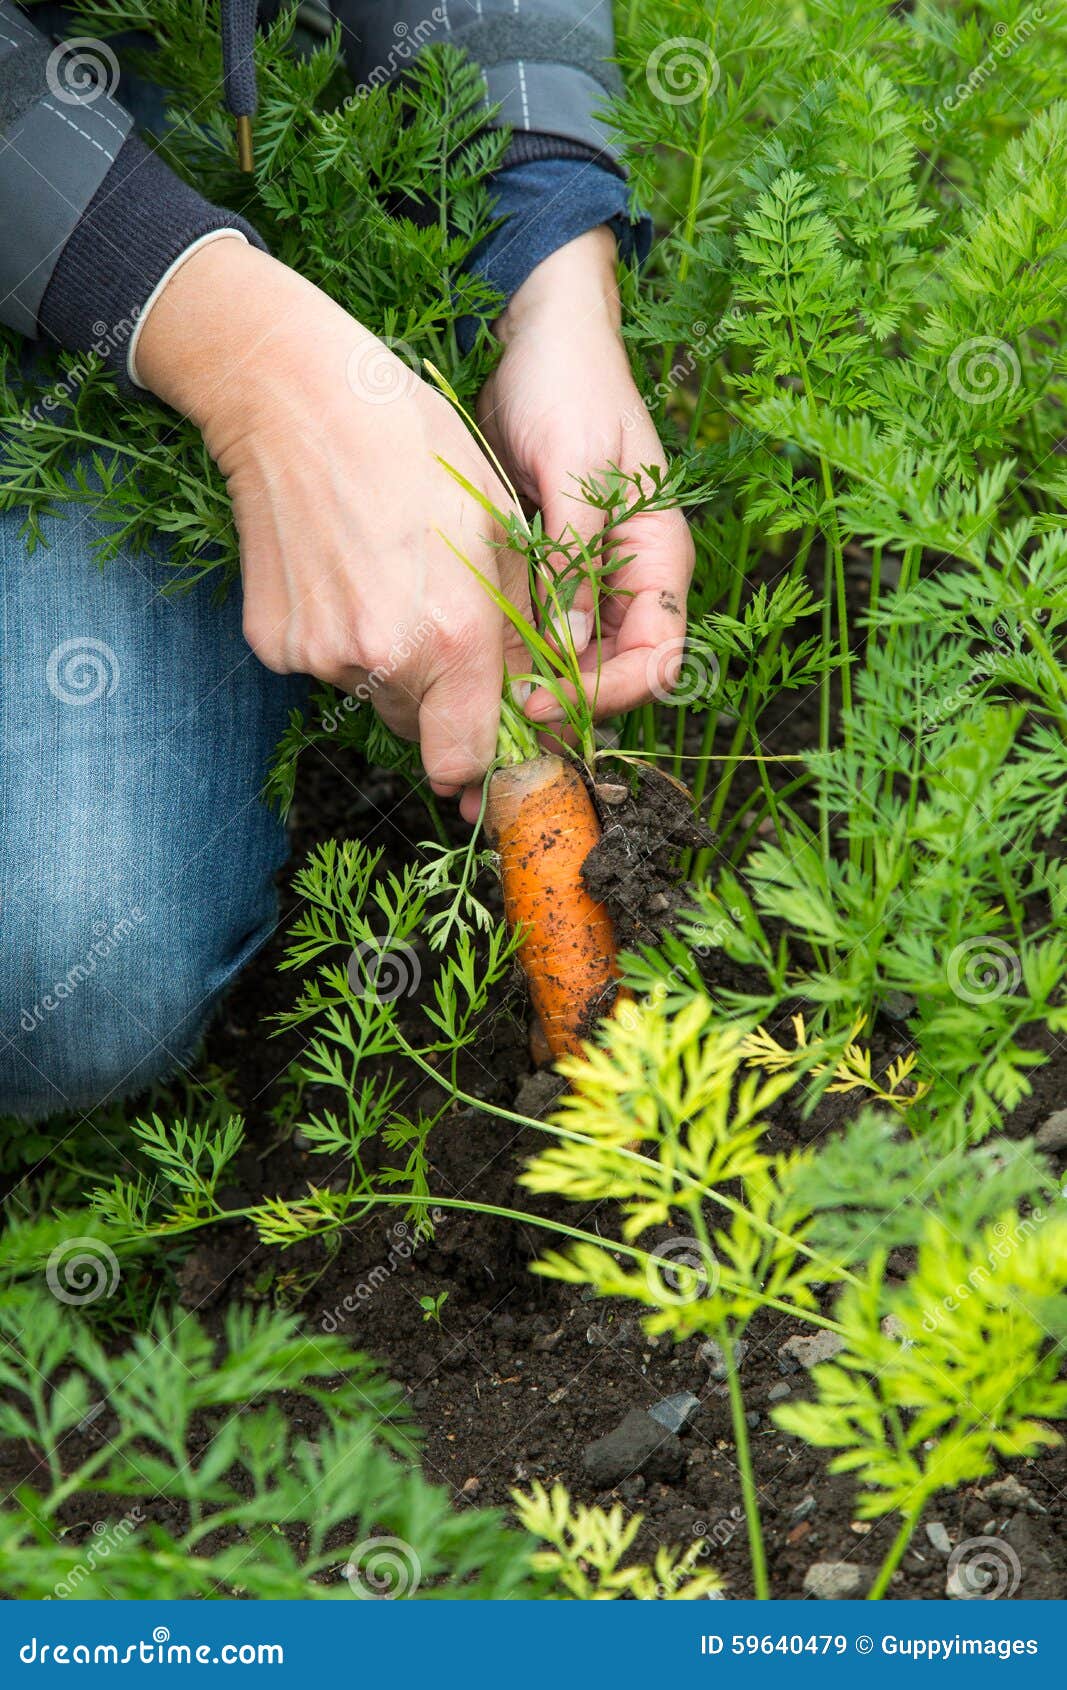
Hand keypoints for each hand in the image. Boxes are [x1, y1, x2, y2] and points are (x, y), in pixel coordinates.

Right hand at [136, 239, 528, 796]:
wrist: (294, 398)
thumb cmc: (414, 445)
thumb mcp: (501, 529)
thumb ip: (522, 630)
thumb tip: (534, 694)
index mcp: (454, 636)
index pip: (467, 760)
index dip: (483, 757)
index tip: (491, 735)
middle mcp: (383, 660)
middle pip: (422, 729)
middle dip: (443, 700)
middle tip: (442, 629)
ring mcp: (320, 655)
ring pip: (374, 696)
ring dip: (394, 666)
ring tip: (391, 582)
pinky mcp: (273, 642)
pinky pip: (326, 667)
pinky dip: (342, 640)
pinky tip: (344, 574)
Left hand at [476, 226, 693, 725]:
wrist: (538, 334)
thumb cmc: (571, 385)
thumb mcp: (577, 469)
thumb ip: (577, 559)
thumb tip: (571, 647)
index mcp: (659, 560)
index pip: (656, 660)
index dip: (605, 692)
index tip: (541, 696)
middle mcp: (629, 581)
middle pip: (610, 676)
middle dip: (561, 709)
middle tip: (496, 729)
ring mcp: (587, 579)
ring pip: (569, 664)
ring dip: (529, 694)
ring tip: (476, 717)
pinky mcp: (544, 570)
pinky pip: (533, 631)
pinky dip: (506, 657)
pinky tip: (465, 671)